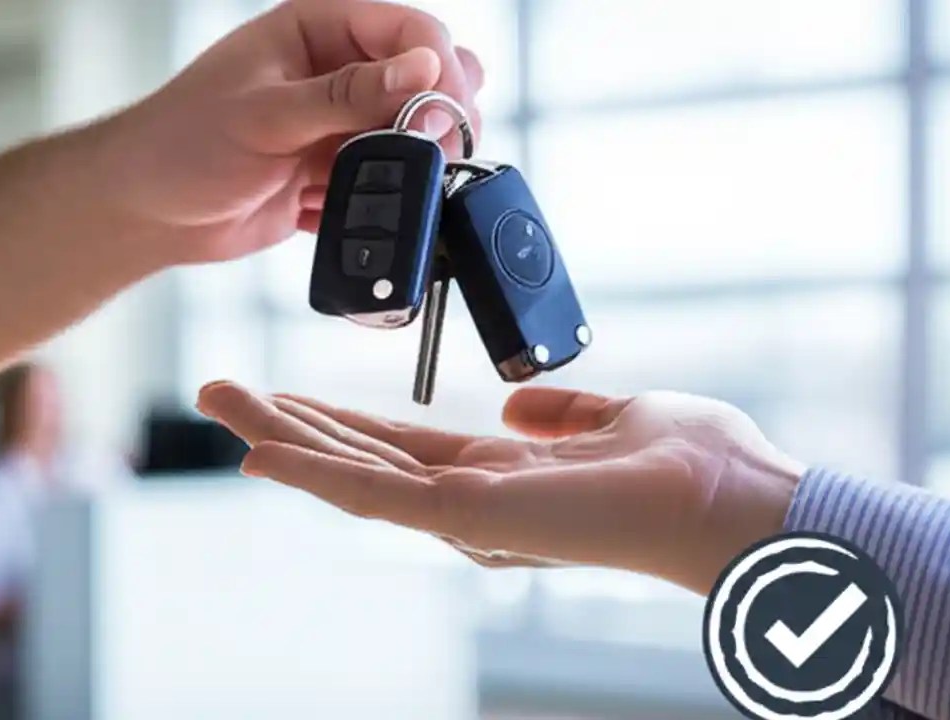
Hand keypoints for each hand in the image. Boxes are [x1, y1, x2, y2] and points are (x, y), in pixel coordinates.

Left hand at [97, 0, 483, 263]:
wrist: (145, 211)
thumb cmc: (180, 143)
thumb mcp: (266, 115)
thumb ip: (348, 96)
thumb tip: (423, 71)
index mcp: (314, 29)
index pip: (406, 28)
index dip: (437, 66)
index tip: (446, 111)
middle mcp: (333, 73)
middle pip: (422, 79)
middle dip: (440, 115)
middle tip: (437, 151)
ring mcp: (336, 126)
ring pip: (410, 135)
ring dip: (416, 162)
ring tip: (407, 185)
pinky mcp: (333, 174)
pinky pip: (383, 183)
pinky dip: (387, 200)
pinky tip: (371, 212)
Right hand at [197, 381, 805, 594]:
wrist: (731, 498)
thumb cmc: (694, 465)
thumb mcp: (616, 415)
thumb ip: (561, 412)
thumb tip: (516, 405)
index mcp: (500, 474)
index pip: (397, 448)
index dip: (336, 425)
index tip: (286, 403)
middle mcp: (471, 500)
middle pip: (357, 460)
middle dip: (285, 429)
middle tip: (220, 397)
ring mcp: (463, 515)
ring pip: (348, 477)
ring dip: (278, 441)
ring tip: (218, 406)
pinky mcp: (466, 518)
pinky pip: (370, 494)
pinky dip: (311, 471)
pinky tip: (263, 449)